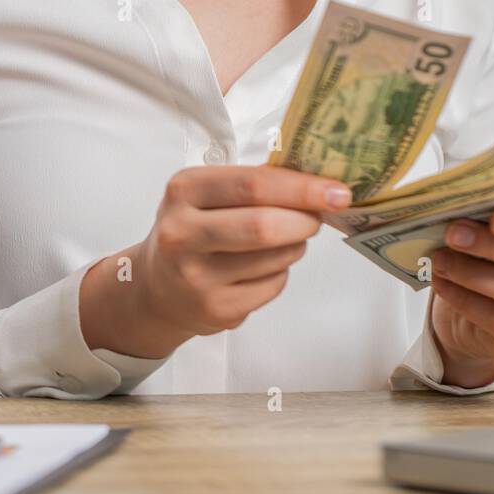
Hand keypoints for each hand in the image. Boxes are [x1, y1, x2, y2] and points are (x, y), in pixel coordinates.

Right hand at [80, 165, 351, 359]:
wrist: (155, 287)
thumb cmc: (193, 228)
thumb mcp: (206, 194)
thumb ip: (253, 184)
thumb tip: (320, 184)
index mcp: (184, 190)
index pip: (253, 184)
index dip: (302, 188)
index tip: (338, 191)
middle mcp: (182, 233)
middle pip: (264, 225)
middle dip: (305, 220)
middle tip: (320, 217)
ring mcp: (196, 277)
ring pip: (275, 258)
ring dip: (296, 245)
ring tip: (287, 239)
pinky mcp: (214, 310)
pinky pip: (272, 286)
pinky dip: (282, 272)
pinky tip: (265, 266)